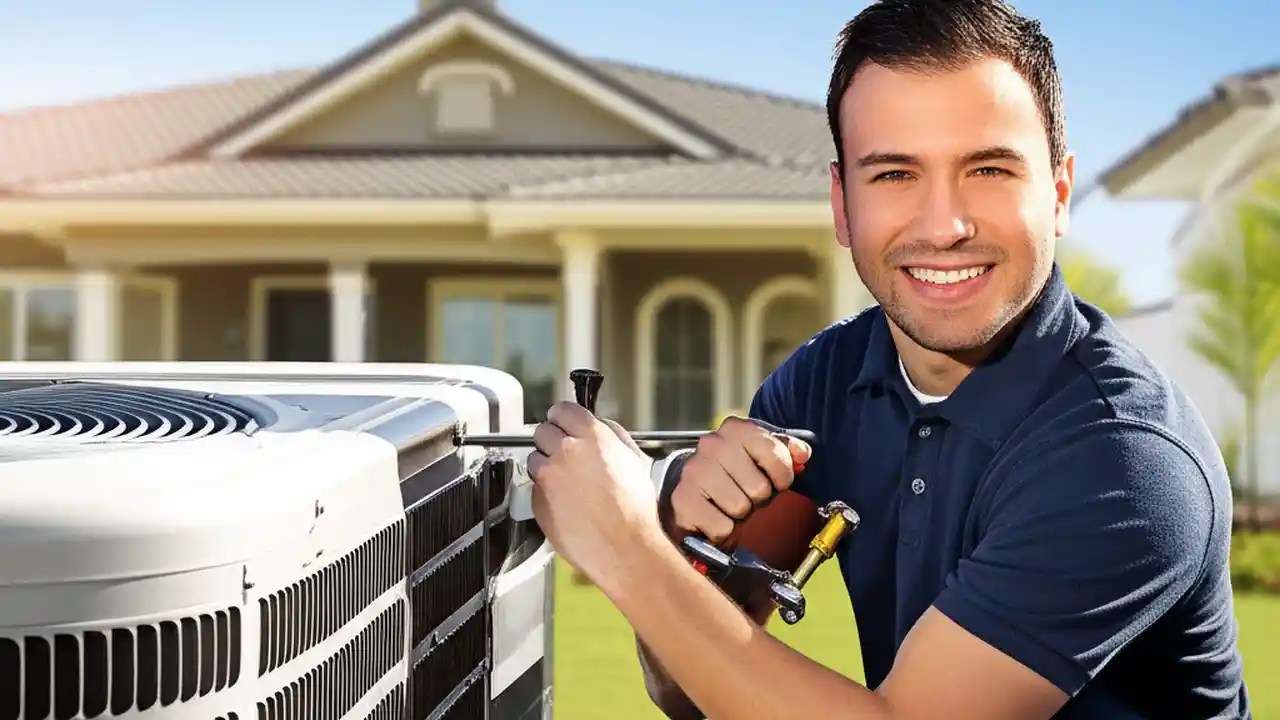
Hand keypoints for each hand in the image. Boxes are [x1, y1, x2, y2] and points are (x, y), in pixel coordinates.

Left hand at [526, 401, 660, 587]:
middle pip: (542, 431)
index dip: (563, 417)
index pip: (562, 409)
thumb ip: (612, 435)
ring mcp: (548, 476)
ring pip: (535, 459)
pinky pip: (535, 488)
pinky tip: (567, 504)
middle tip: (565, 454)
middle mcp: (565, 451)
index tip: (563, 423)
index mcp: (591, 436)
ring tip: (568, 484)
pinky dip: (546, 492)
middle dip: (552, 440)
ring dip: (546, 466)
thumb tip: (599, 427)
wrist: (623, 548)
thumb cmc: (634, 509)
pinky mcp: (537, 500)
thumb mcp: (634, 460)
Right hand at [667, 415, 810, 546]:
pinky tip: (716, 515)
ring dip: (740, 514)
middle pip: (759, 487)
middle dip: (758, 497)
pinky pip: (721, 527)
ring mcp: (694, 472)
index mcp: (736, 429)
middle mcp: (712, 445)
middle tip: (747, 493)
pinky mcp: (683, 500)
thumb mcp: (763, 454)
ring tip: (730, 503)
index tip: (776, 480)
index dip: (782, 474)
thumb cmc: (736, 470)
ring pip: (740, 507)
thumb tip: (802, 453)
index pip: (774, 453)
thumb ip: (787, 449)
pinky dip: (723, 529)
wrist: (696, 487)